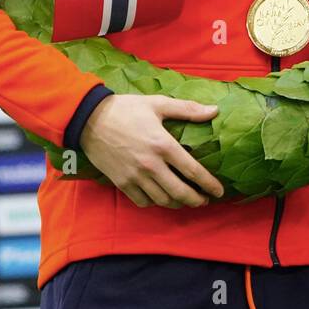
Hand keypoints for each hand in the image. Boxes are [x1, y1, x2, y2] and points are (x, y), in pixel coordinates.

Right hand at [80, 94, 224, 208]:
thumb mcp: (158, 104)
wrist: (89, 119)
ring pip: (162, 200)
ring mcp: (135, 176)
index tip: (219, 191)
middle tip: (205, 201)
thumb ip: (187, 109)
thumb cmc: (126, 109)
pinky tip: (161, 198)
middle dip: (196, 200)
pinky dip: (155, 203)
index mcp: (163, 145)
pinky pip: (142, 201)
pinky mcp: (121, 182)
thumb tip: (214, 110)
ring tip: (186, 200)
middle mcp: (151, 165)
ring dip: (177, 203)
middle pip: (179, 192)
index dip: (209, 184)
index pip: (193, 171)